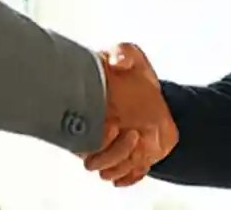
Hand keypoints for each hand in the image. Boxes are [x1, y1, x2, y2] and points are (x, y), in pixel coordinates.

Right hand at [81, 43, 177, 186]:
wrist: (149, 86)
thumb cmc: (130, 71)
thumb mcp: (128, 54)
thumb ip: (122, 53)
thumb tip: (118, 62)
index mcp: (90, 114)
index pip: (80, 139)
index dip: (93, 139)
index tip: (111, 125)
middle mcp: (96, 136)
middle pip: (93, 162)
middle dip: (110, 154)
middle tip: (129, 133)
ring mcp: (112, 149)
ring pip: (107, 172)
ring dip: (123, 162)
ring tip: (138, 139)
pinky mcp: (130, 158)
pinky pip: (125, 177)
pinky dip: (133, 174)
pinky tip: (144, 159)